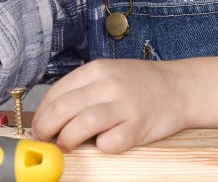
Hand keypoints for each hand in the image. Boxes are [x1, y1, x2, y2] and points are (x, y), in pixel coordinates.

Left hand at [31, 58, 190, 153]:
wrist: (180, 87)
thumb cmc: (139, 84)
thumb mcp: (109, 74)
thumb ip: (82, 90)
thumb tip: (49, 115)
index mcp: (97, 70)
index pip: (57, 92)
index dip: (42, 114)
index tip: (38, 127)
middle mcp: (110, 84)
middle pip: (64, 109)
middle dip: (46, 129)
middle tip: (45, 140)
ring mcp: (126, 105)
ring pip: (82, 125)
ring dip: (68, 140)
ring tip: (67, 145)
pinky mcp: (140, 126)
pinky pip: (111, 142)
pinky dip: (101, 147)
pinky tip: (103, 144)